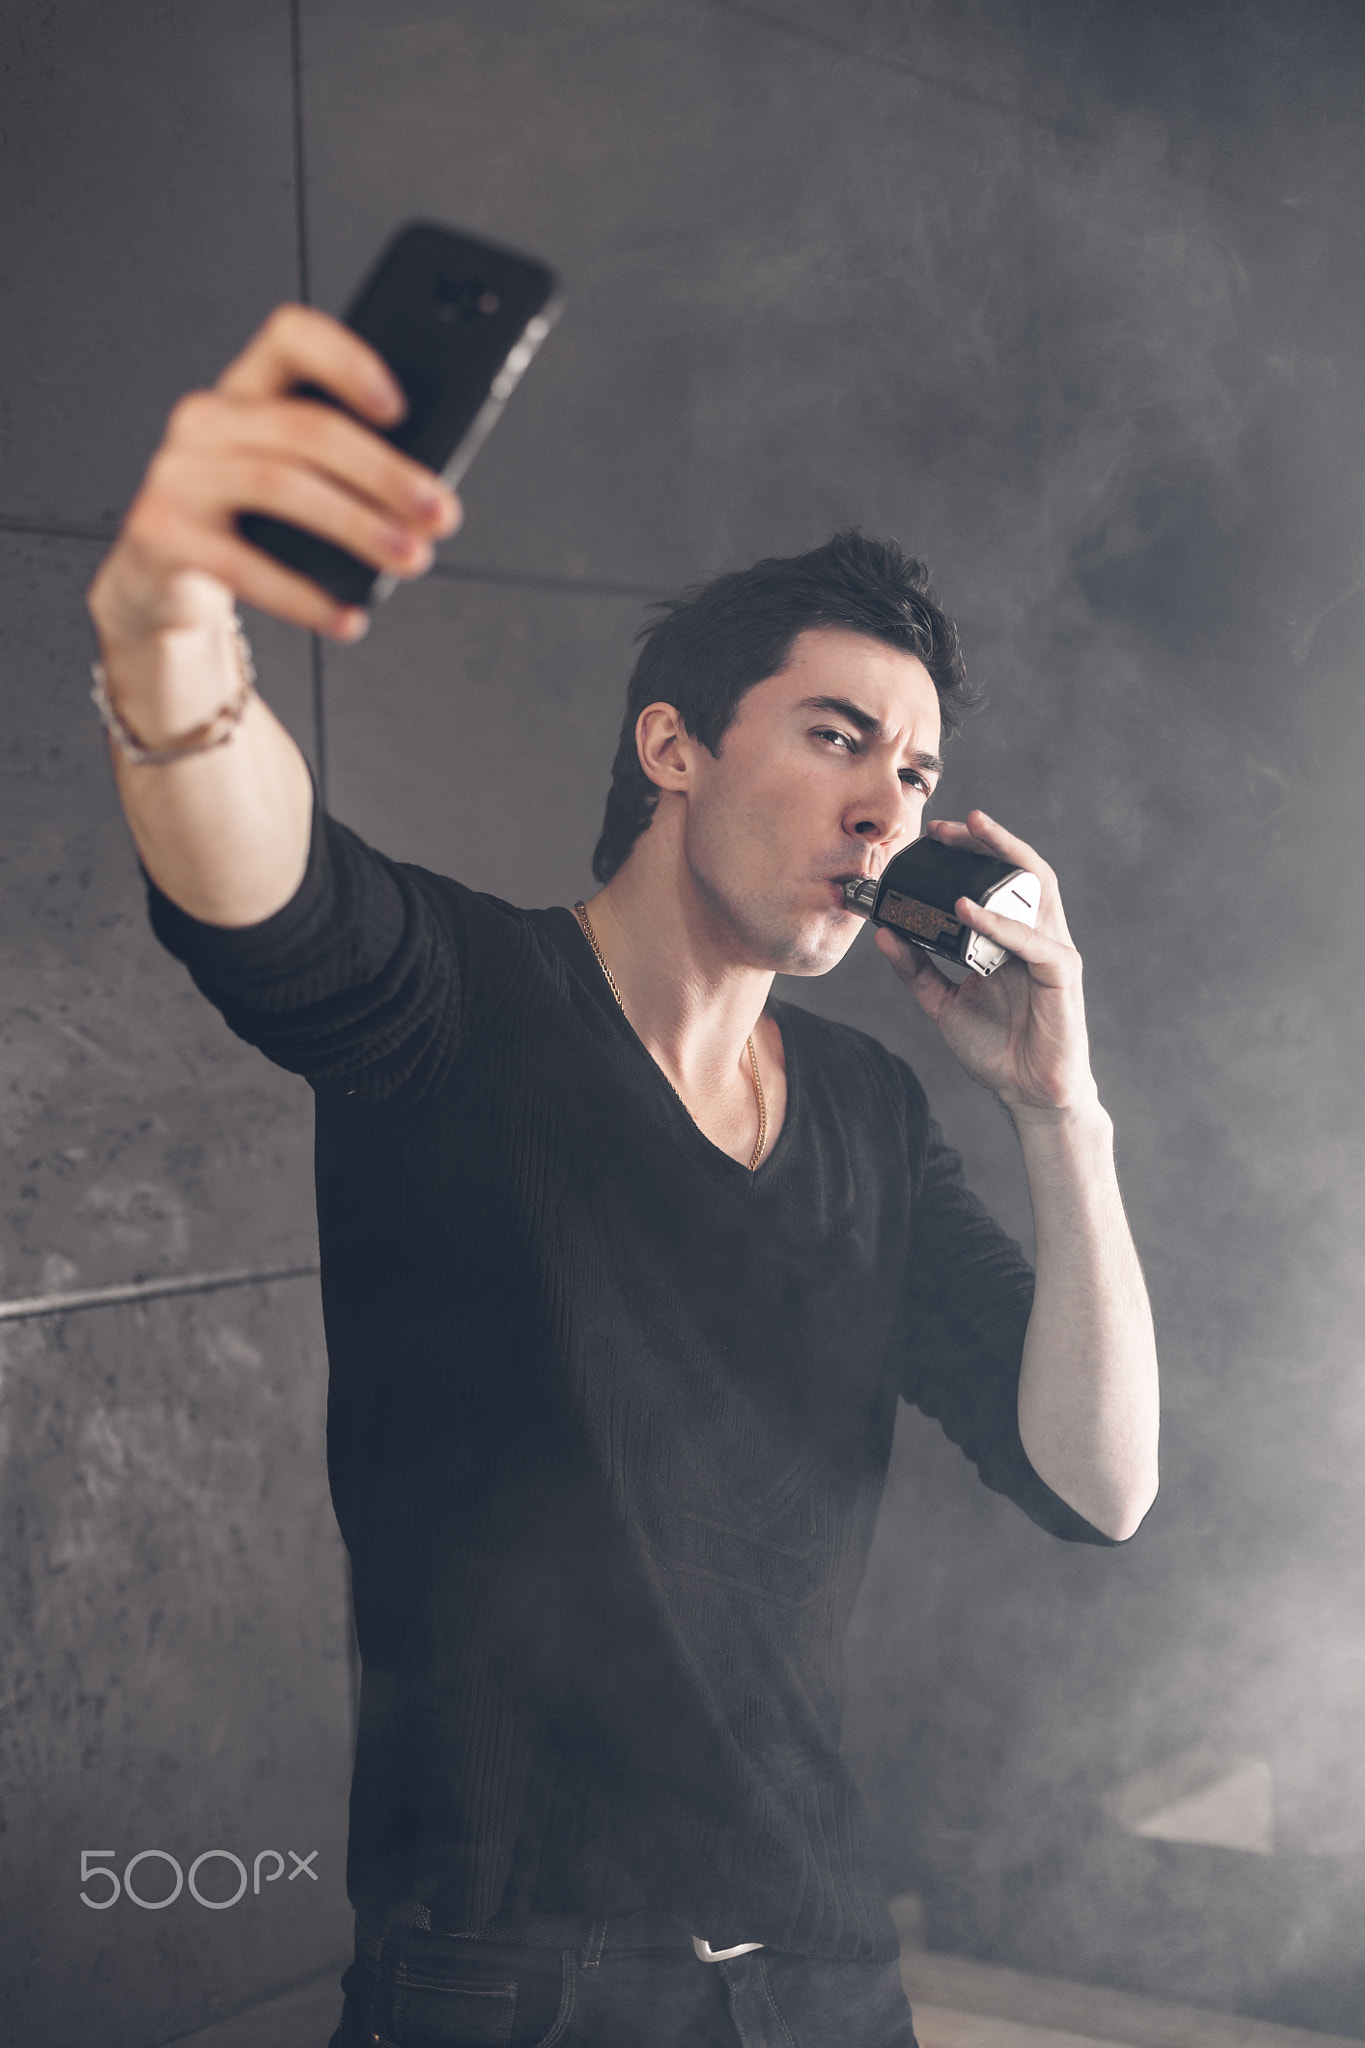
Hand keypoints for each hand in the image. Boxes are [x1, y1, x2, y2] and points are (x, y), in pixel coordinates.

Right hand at [87, 303, 460, 650]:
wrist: (164, 580)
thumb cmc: (246, 523)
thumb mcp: (296, 482)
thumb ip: (345, 468)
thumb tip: (427, 495)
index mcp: (245, 391)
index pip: (291, 337)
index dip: (347, 362)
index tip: (401, 409)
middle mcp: (206, 421)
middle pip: (306, 427)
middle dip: (384, 472)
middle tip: (438, 512)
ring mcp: (179, 475)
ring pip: (280, 485)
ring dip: (357, 527)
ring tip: (410, 558)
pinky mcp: (162, 534)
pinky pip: (243, 565)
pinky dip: (304, 597)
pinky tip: (347, 617)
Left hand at [874, 810, 1099, 1119]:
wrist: (1027, 1090)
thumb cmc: (996, 1047)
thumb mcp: (942, 1002)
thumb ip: (915, 968)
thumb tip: (885, 933)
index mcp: (1010, 938)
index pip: (997, 879)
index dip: (971, 852)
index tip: (933, 835)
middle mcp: (1035, 935)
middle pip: (1021, 870)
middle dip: (988, 841)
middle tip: (950, 826)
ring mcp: (1051, 950)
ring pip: (1038, 888)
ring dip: (1005, 858)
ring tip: (973, 836)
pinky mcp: (1061, 974)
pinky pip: (1033, 941)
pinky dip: (1000, 923)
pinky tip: (969, 911)